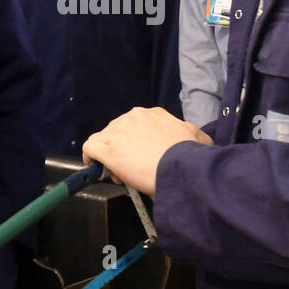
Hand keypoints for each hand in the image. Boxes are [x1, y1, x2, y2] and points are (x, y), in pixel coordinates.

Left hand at [82, 107, 212, 195]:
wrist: (182, 168)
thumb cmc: (190, 157)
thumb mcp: (198, 136)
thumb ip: (191, 132)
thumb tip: (196, 137)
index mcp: (152, 114)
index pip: (133, 125)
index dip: (134, 142)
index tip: (140, 157)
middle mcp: (133, 118)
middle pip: (117, 132)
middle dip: (121, 150)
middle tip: (132, 169)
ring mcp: (119, 133)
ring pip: (103, 139)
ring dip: (107, 155)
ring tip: (119, 173)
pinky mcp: (109, 150)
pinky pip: (90, 148)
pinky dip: (90, 157)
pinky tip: (96, 167)